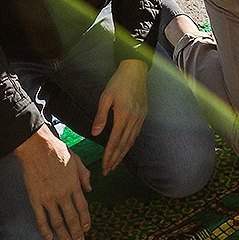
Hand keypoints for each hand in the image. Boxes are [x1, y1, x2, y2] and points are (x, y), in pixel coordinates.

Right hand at [15, 123, 92, 239]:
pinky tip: (49, 237)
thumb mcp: (77, 160)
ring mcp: (49, 199)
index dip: (85, 219)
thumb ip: (84, 175)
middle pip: (72, 218)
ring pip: (58, 222)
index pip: (82, 206)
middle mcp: (63, 194)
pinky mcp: (36, 200)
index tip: (87, 228)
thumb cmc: (58, 152)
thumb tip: (90, 189)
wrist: (38, 149)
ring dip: (63, 234)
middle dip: (77, 232)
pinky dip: (45, 230)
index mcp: (74, 184)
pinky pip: (41, 219)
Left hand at [93, 58, 147, 175]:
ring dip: (123, 153)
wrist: (136, 69)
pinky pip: (136, 133)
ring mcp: (140, 116)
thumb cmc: (118, 82)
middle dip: (116, 159)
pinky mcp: (143, 113)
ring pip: (132, 140)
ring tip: (115, 163)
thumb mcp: (106, 97)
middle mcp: (134, 118)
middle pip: (124, 144)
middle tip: (108, 170)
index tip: (104, 166)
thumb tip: (95, 133)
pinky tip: (125, 147)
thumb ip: (101, 116)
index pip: (115, 141)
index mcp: (123, 115)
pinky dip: (130, 143)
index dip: (109, 155)